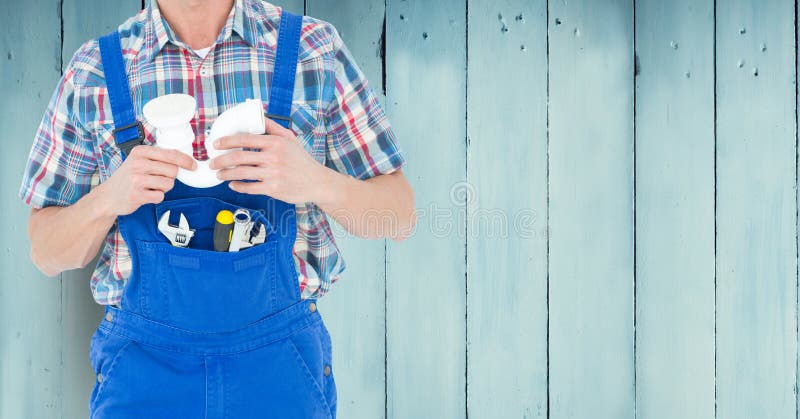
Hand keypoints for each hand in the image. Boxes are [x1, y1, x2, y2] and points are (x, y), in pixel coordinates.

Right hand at [97, 146, 196, 215]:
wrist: (107, 196)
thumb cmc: (127, 178)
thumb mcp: (139, 161)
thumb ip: (158, 158)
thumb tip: (186, 160)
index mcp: (140, 152)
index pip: (171, 154)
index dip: (186, 161)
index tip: (193, 166)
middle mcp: (138, 163)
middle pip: (173, 170)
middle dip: (170, 177)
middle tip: (157, 179)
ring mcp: (136, 179)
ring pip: (168, 184)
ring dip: (163, 188)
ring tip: (149, 187)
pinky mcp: (136, 195)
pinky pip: (160, 196)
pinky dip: (156, 197)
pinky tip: (145, 195)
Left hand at [209, 118, 331, 203]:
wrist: (317, 182)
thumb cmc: (302, 160)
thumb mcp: (290, 138)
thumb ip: (272, 126)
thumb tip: (258, 114)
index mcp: (275, 142)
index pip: (245, 138)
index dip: (227, 141)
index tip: (216, 144)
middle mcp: (273, 157)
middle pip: (239, 157)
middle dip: (220, 160)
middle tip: (212, 163)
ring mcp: (273, 174)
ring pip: (241, 173)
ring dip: (226, 174)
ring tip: (219, 174)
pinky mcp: (273, 189)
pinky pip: (249, 188)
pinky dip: (238, 186)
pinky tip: (233, 185)